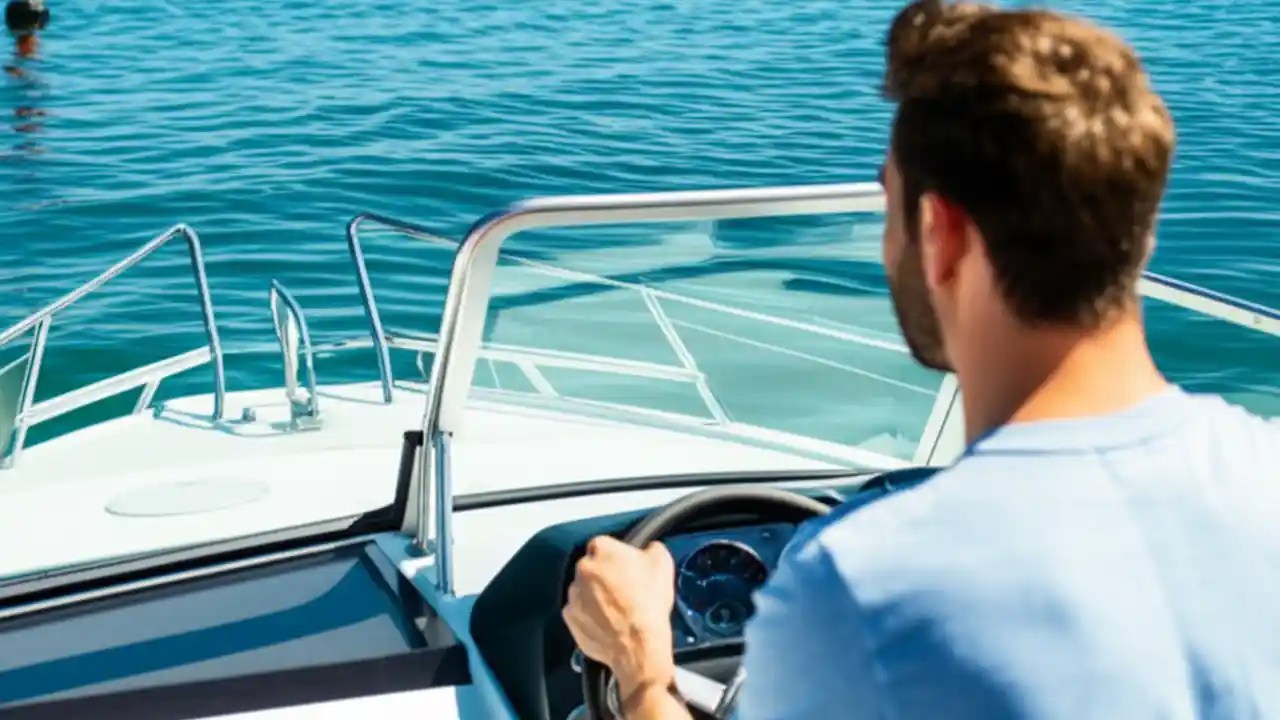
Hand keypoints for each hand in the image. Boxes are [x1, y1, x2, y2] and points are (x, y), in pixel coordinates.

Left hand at [563, 535, 676, 696]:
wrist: (638, 643)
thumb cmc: (649, 602)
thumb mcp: (662, 564)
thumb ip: (651, 548)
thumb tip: (647, 548)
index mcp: (602, 549)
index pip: (604, 545)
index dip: (616, 557)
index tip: (625, 568)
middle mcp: (582, 568)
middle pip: (591, 567)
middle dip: (603, 575)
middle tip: (622, 590)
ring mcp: (573, 594)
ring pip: (583, 590)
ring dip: (594, 596)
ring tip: (616, 610)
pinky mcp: (569, 617)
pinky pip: (578, 611)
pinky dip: (588, 616)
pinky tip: (607, 623)